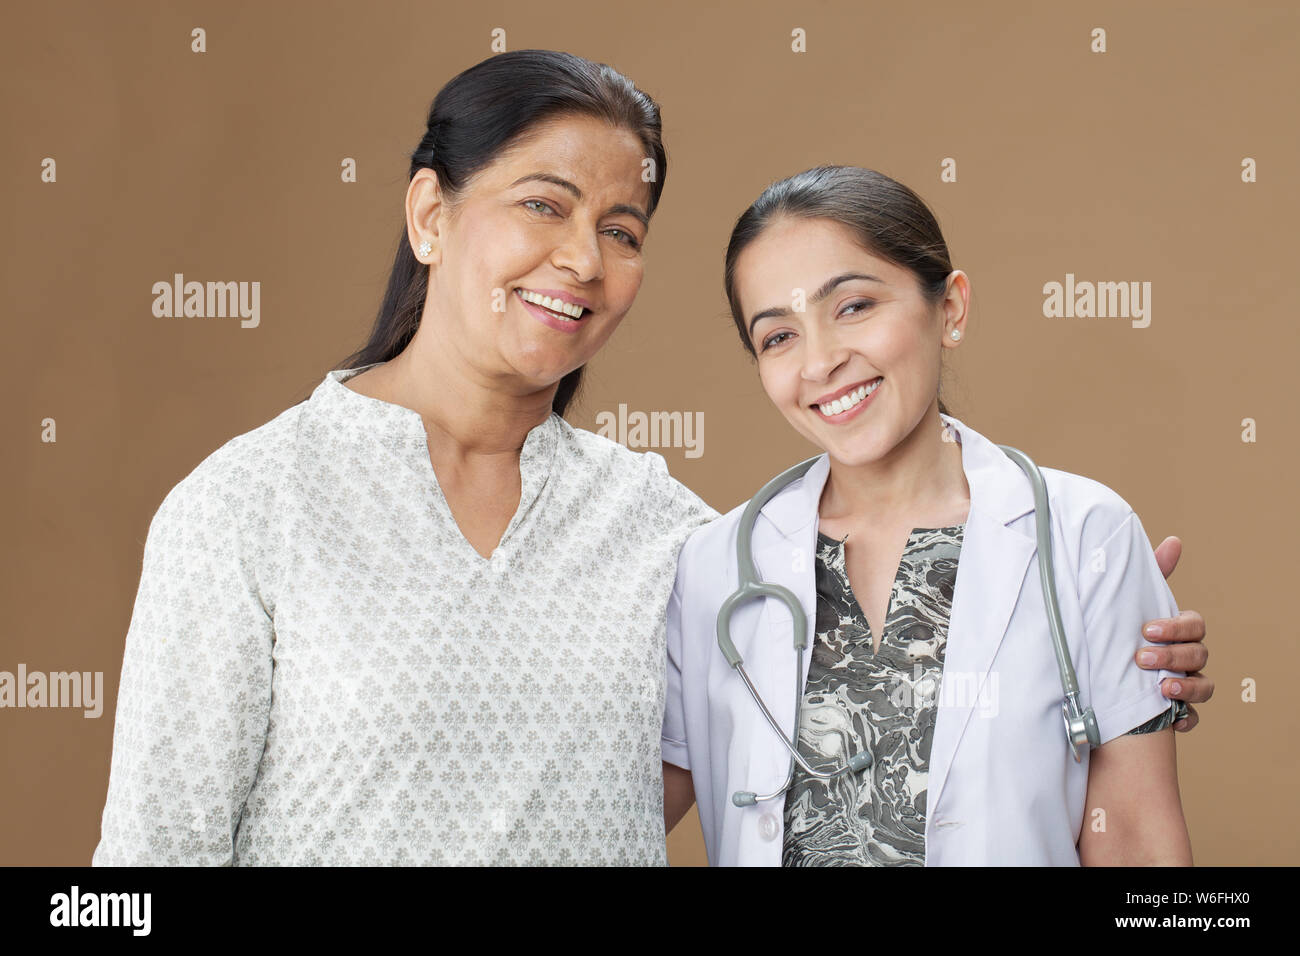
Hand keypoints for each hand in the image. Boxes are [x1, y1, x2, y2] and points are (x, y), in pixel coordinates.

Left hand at [1138, 536, 1212, 731]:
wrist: (1099, 672)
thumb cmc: (1124, 630)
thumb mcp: (1132, 602)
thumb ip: (1152, 574)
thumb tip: (1174, 541)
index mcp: (1180, 631)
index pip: (1194, 625)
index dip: (1176, 627)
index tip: (1147, 629)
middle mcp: (1188, 658)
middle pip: (1198, 655)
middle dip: (1173, 656)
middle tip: (1142, 658)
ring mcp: (1186, 684)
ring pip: (1203, 686)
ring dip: (1185, 688)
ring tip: (1161, 689)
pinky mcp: (1178, 711)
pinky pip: (1195, 718)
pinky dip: (1188, 719)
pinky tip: (1174, 722)